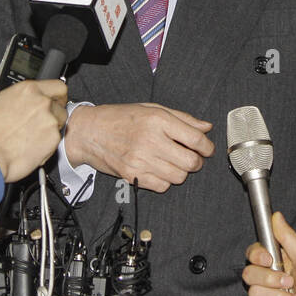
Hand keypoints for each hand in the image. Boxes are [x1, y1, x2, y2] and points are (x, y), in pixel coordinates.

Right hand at [0, 73, 67, 181]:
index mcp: (28, 90)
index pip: (57, 86)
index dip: (55, 93)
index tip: (51, 99)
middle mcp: (42, 104)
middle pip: (60, 104)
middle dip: (53, 111)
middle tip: (39, 119)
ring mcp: (50, 122)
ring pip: (60, 122)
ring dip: (51, 126)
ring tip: (34, 133)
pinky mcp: (52, 141)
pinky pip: (56, 139)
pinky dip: (48, 142)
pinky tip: (32, 144)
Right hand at [63, 102, 212, 192]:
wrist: (89, 132)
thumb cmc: (121, 118)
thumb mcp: (152, 109)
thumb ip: (182, 118)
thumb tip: (206, 127)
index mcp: (157, 120)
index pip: (195, 139)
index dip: (207, 147)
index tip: (207, 149)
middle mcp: (150, 140)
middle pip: (190, 162)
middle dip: (196, 161)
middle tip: (192, 157)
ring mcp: (140, 160)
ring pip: (178, 177)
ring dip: (181, 172)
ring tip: (173, 162)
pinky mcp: (132, 175)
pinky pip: (162, 186)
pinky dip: (165, 181)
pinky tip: (159, 169)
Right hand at [242, 212, 295, 295]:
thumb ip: (288, 238)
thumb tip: (276, 216)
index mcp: (280, 265)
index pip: (253, 255)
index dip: (257, 256)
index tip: (269, 259)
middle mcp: (271, 283)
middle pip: (249, 274)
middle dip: (271, 280)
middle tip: (290, 283)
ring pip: (254, 295)